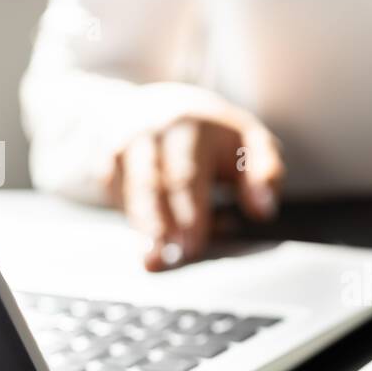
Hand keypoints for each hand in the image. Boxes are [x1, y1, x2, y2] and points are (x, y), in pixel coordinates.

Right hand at [109, 90, 283, 270]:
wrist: (163, 107)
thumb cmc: (215, 136)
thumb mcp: (251, 143)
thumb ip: (265, 174)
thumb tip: (263, 210)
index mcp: (190, 125)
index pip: (187, 175)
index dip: (188, 214)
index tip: (192, 247)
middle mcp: (150, 131)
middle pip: (150, 185)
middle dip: (158, 226)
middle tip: (165, 262)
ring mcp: (122, 145)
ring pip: (129, 193)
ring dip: (140, 230)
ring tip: (151, 263)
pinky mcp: (106, 162)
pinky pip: (116, 197)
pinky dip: (134, 220)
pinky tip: (151, 240)